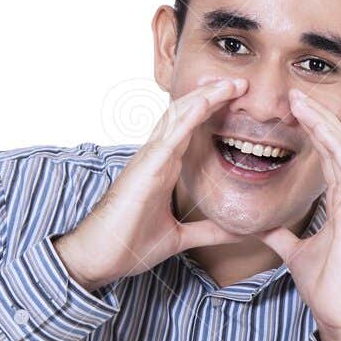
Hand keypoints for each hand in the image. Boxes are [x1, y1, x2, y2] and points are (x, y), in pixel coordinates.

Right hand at [54, 78, 245, 291]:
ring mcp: (149, 160)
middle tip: (241, 83)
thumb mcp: (181, 236)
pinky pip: (168, 137)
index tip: (239, 102)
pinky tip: (205, 104)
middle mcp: (157, 158)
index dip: (213, 114)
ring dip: (204, 99)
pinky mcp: (144, 169)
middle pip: (186, 117)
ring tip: (230, 84)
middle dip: (213, 97)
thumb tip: (239, 231)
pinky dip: (187, 118)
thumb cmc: (130, 244)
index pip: (192, 132)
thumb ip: (209, 231)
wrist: (99, 258)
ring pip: (178, 119)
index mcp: (165, 169)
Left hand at [261, 89, 340, 340]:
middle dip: (315, 116)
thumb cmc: (325, 285)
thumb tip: (261, 226)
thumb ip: (281, 235)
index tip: (290, 111)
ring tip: (300, 99)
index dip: (310, 131)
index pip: (326, 155)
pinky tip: (315, 123)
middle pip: (335, 143)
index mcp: (339, 201)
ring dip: (321, 120)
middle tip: (293, 93)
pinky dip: (330, 140)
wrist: (339, 311)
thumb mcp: (293, 252)